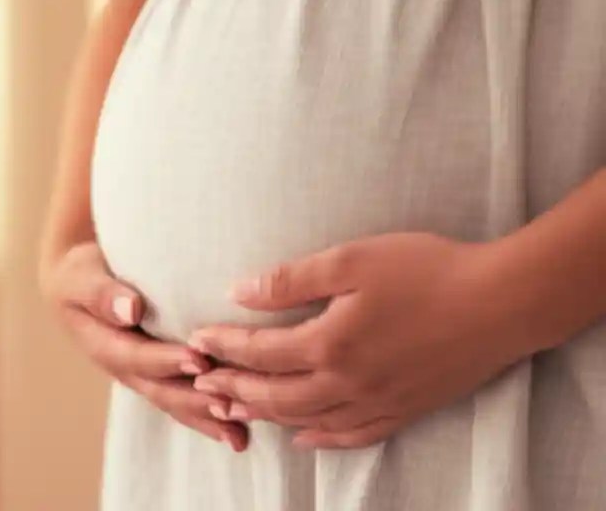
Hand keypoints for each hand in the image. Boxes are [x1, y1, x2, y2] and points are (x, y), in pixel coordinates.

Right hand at [41, 242, 248, 450]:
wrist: (78, 283)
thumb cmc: (82, 273)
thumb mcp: (81, 276)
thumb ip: (102, 294)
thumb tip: (130, 310)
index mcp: (103, 344)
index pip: (135, 357)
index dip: (165, 361)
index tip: (197, 360)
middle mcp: (124, 367)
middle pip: (159, 390)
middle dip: (193, 401)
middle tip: (227, 405)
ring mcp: (142, 375)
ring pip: (174, 402)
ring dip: (205, 419)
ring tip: (238, 434)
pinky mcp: (160, 374)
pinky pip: (184, 399)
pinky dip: (209, 417)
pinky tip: (240, 431)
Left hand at [186, 233, 527, 448]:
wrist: (502, 302)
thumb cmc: (427, 269)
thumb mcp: (351, 260)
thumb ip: (290, 281)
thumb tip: (238, 292)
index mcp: (329, 343)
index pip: (258, 352)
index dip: (222, 346)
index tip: (196, 340)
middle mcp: (347, 382)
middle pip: (273, 395)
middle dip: (231, 388)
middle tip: (198, 381)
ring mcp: (377, 401)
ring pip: (306, 420)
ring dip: (264, 415)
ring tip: (233, 408)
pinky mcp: (405, 409)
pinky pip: (352, 436)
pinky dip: (320, 439)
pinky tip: (303, 436)